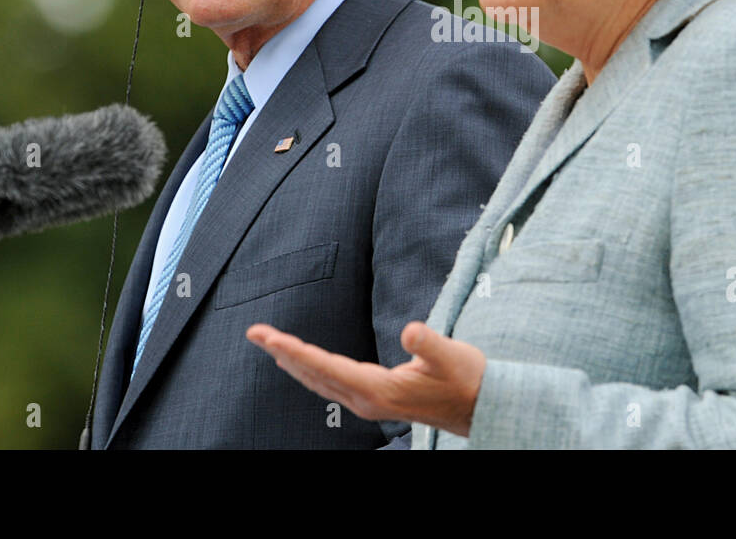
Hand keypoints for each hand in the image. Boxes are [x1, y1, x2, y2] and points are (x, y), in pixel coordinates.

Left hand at [245, 321, 485, 437]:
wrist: (482, 407)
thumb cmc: (467, 379)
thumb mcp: (452, 355)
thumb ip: (430, 343)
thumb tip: (410, 330)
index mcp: (379, 390)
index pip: (326, 366)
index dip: (294, 349)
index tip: (267, 336)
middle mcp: (367, 400)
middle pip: (314, 374)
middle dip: (282, 352)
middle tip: (254, 332)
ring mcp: (369, 403)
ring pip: (319, 381)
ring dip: (293, 361)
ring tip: (269, 343)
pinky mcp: (375, 400)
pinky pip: (331, 384)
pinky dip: (311, 370)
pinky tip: (303, 363)